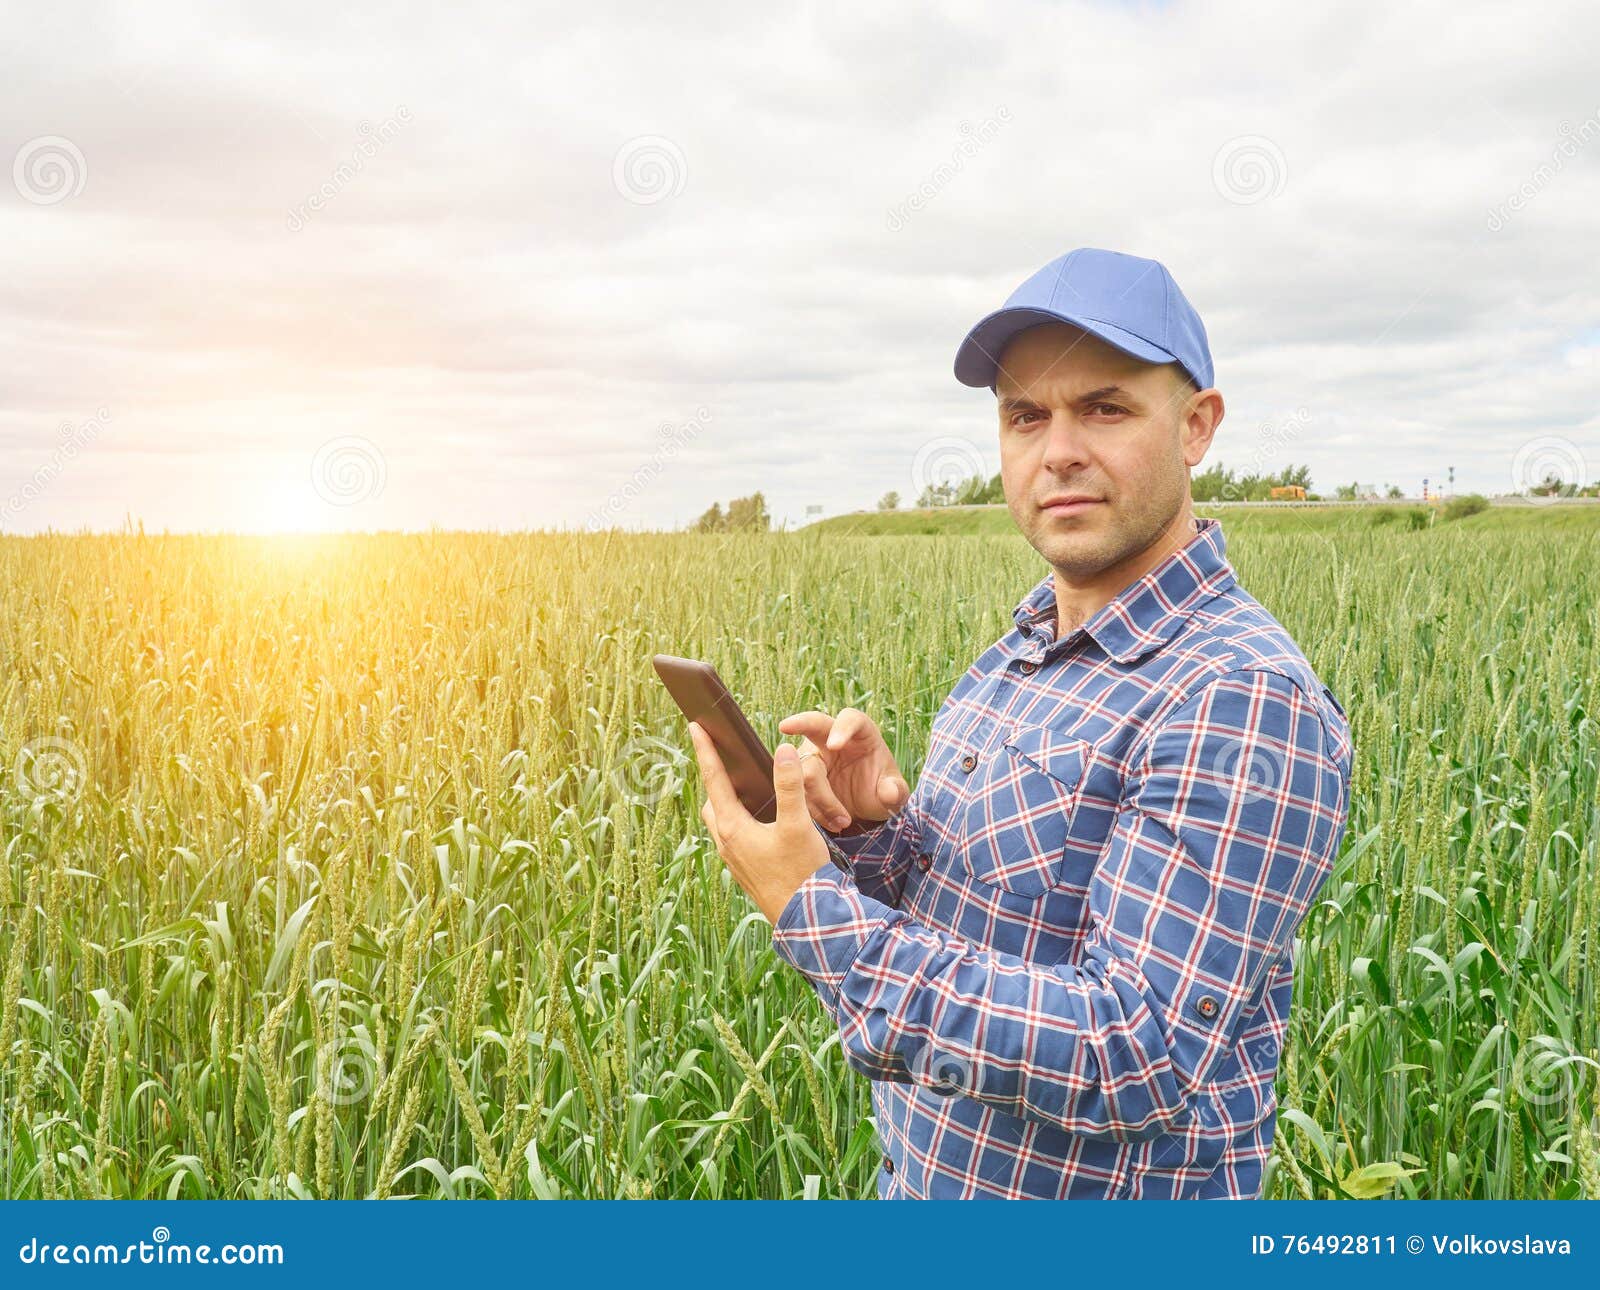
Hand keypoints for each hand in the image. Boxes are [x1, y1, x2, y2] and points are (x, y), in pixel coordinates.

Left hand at [689, 721, 830, 923]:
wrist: (808, 921)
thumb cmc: (802, 874)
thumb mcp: (798, 824)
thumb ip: (790, 785)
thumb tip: (783, 750)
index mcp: (733, 828)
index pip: (714, 779)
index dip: (705, 751)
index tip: (695, 726)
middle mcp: (727, 843)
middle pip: (712, 802)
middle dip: (715, 778)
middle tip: (722, 757)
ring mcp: (735, 860)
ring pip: (722, 822)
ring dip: (728, 801)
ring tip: (745, 786)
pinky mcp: (746, 871)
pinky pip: (734, 837)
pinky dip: (740, 820)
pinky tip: (761, 821)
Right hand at [776, 707, 909, 832]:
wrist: (866, 808)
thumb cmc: (882, 790)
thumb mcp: (895, 793)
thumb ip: (895, 792)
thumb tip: (889, 792)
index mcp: (861, 732)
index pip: (850, 719)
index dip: (841, 728)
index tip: (834, 744)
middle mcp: (832, 737)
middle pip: (813, 724)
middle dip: (799, 723)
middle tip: (785, 726)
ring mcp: (814, 755)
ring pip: (805, 771)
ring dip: (821, 799)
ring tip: (843, 821)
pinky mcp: (800, 775)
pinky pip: (798, 791)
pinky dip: (814, 810)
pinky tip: (832, 823)